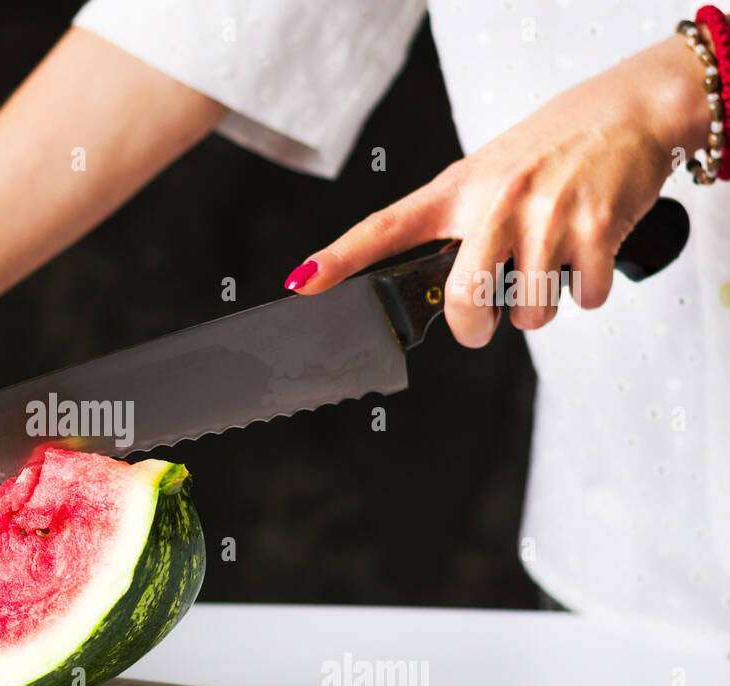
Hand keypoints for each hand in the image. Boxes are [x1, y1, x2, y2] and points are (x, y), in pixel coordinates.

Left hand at [285, 33, 709, 346]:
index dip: (339, 259)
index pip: (385, 226)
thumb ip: (456, 224)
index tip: (303, 282)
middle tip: (484, 324)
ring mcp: (545, 216)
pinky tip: (582, 258)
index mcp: (457, 191)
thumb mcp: (486, 175)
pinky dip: (584, 292)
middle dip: (477, 328)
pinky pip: (580, 298)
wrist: (628, 112)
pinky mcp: (594, 229)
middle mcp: (496, 201)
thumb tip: (434, 287)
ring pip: (529, 313)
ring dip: (539, 309)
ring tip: (548, 266)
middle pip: (468, 299)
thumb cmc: (550, 149)